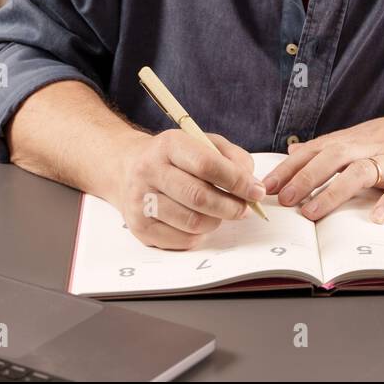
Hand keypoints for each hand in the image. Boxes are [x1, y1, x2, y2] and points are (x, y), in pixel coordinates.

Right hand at [108, 130, 265, 249]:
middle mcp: (149, 170)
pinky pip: (182, 240)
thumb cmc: (174, 157)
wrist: (126, 168)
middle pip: (199, 197)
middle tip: (245, 209)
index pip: (207, 165)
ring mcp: (140, 201)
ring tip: (220, 213)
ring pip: (192, 222)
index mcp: (168, 145)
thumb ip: (233, 158)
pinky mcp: (140, 227)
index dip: (237, 181)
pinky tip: (199, 222)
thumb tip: (253, 185)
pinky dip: (200, 235)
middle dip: (231, 206)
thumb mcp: (203, 143)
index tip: (256, 191)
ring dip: (216, 221)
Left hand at [262, 110, 383, 223]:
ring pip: (360, 172)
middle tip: (284, 199)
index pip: (316, 149)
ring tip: (313, 212)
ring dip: (333, 192)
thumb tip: (296, 152)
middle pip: (333, 158)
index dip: (291, 166)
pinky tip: (377, 218)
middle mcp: (372, 146)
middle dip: (304, 178)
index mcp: (357, 138)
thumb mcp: (368, 134)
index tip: (268, 185)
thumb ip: (334, 145)